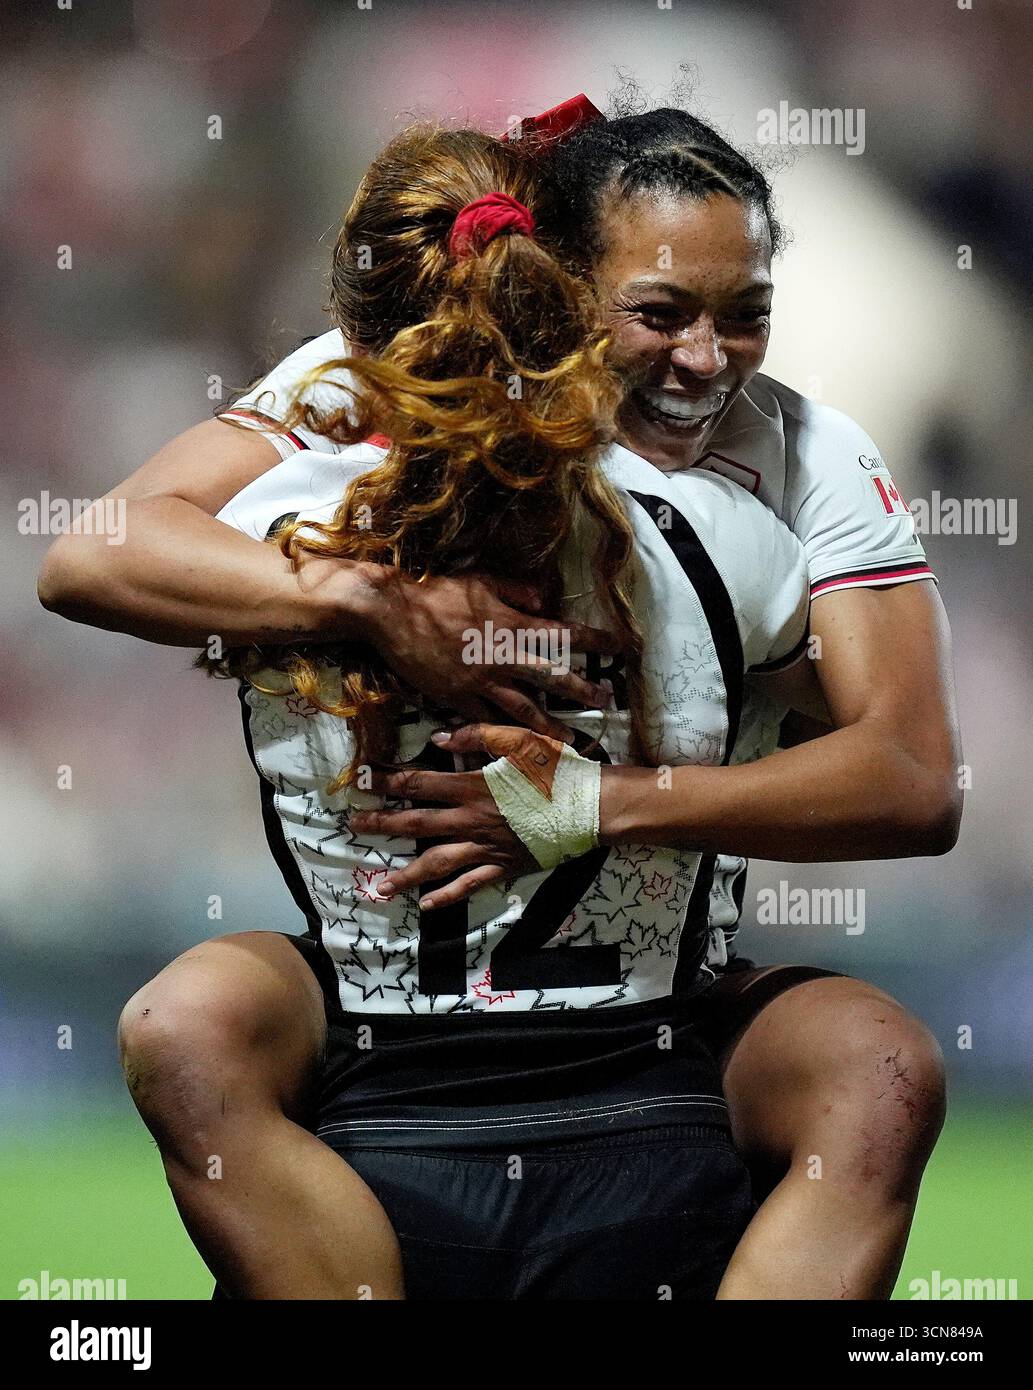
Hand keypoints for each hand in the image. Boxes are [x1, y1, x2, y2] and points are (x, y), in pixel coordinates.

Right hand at [349, 566, 617, 734]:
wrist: (391, 613)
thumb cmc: (436, 592)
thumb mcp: (482, 581)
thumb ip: (517, 591)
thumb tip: (544, 599)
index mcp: (511, 625)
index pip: (563, 634)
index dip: (594, 640)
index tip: (621, 646)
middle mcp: (501, 656)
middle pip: (551, 678)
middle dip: (582, 691)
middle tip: (606, 702)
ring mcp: (479, 681)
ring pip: (523, 709)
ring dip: (550, 726)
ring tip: (570, 741)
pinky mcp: (456, 698)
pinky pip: (485, 722)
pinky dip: (502, 736)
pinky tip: (516, 751)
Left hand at [350, 727, 539, 907]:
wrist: (592, 807)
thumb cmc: (557, 770)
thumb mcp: (520, 740)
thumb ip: (477, 737)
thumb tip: (437, 740)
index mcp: (473, 787)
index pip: (420, 784)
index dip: (388, 782)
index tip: (363, 781)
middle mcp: (472, 820)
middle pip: (418, 824)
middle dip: (383, 825)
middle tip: (354, 828)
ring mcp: (486, 848)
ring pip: (437, 863)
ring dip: (406, 874)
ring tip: (380, 887)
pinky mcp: (504, 867)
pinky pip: (470, 885)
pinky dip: (447, 897)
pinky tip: (427, 905)